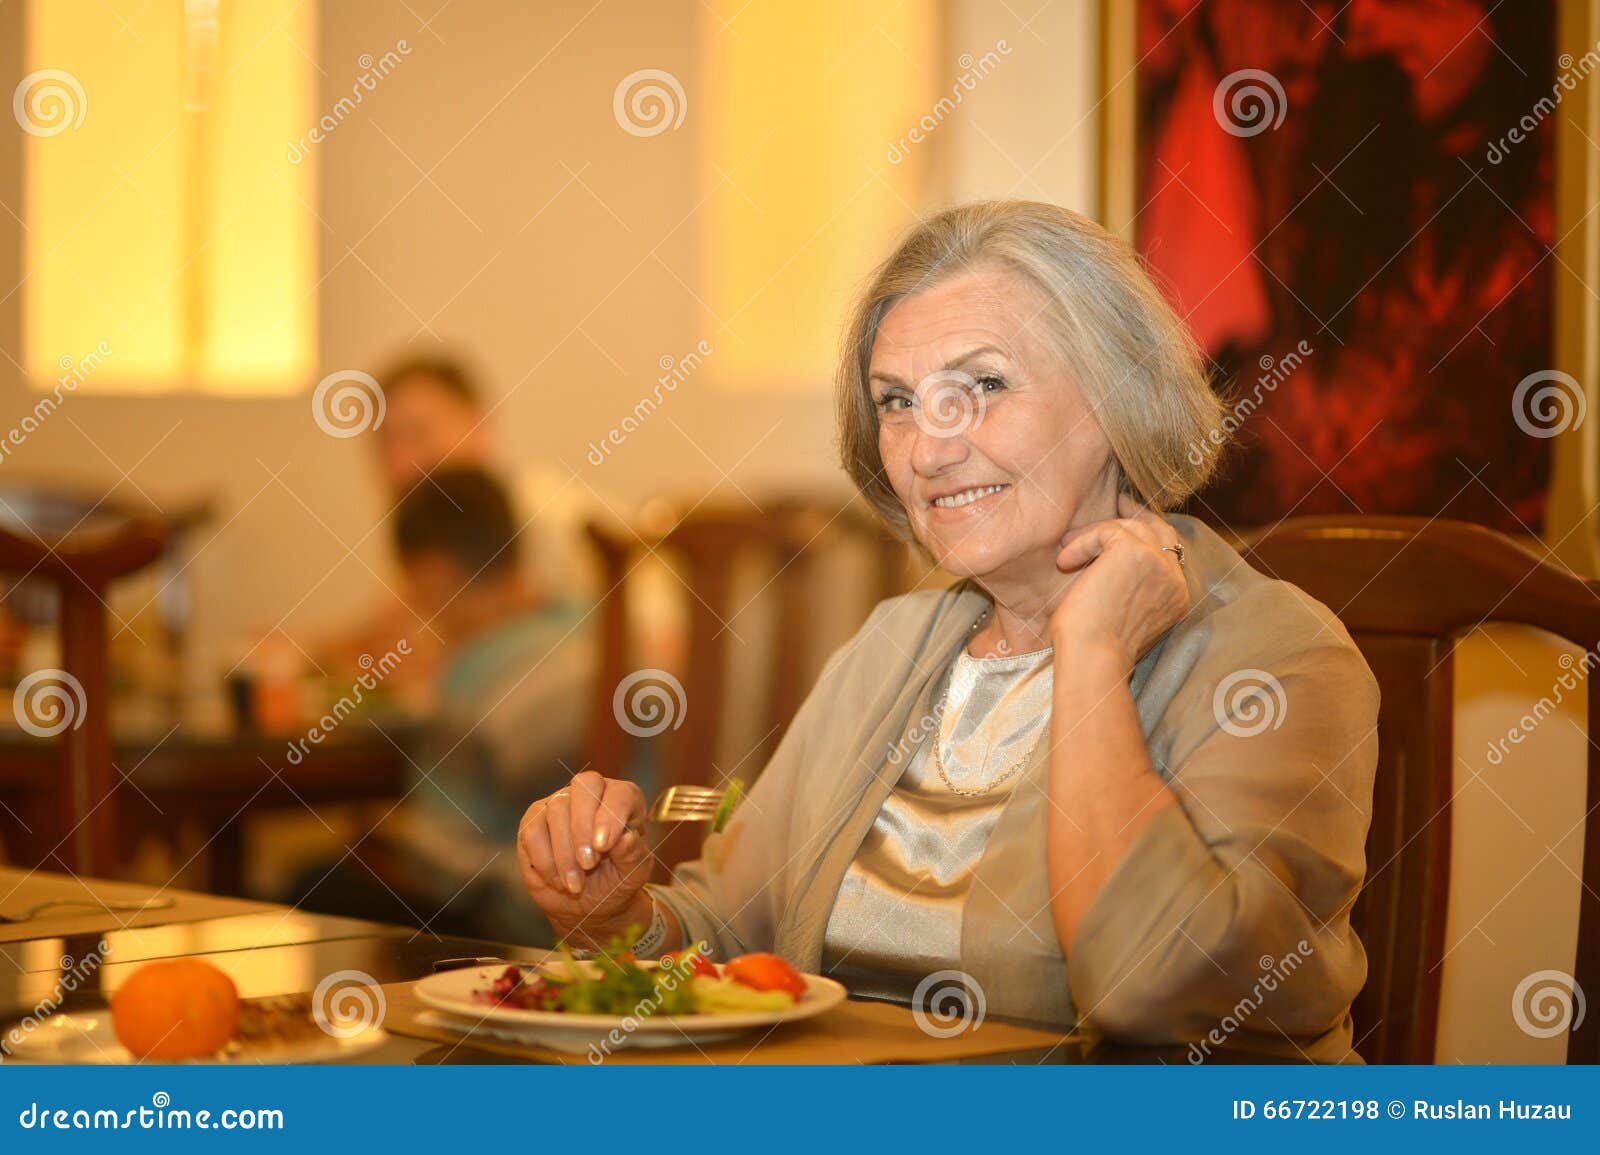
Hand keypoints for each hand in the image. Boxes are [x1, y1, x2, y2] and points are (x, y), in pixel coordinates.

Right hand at [517, 771, 652, 946]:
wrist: (585, 905)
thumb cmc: (614, 881)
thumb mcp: (632, 875)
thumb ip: (633, 855)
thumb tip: (627, 839)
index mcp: (623, 801)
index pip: (619, 793)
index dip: (611, 816)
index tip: (603, 846)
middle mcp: (592, 794)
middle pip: (585, 786)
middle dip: (584, 827)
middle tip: (588, 864)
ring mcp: (559, 804)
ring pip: (556, 809)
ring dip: (565, 853)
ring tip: (576, 885)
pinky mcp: (533, 821)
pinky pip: (533, 831)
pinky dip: (546, 862)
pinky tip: (558, 881)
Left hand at [1050, 493, 1189, 674]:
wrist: (1092, 659)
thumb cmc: (1093, 646)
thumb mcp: (1119, 612)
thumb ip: (1126, 585)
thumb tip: (1101, 561)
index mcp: (1176, 596)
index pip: (1168, 551)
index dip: (1147, 532)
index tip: (1124, 519)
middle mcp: (1175, 579)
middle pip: (1159, 530)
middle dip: (1136, 513)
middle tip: (1115, 501)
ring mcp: (1159, 564)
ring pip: (1130, 527)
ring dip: (1095, 533)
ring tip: (1067, 548)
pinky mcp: (1135, 552)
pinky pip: (1107, 531)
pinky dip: (1081, 543)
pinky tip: (1064, 563)